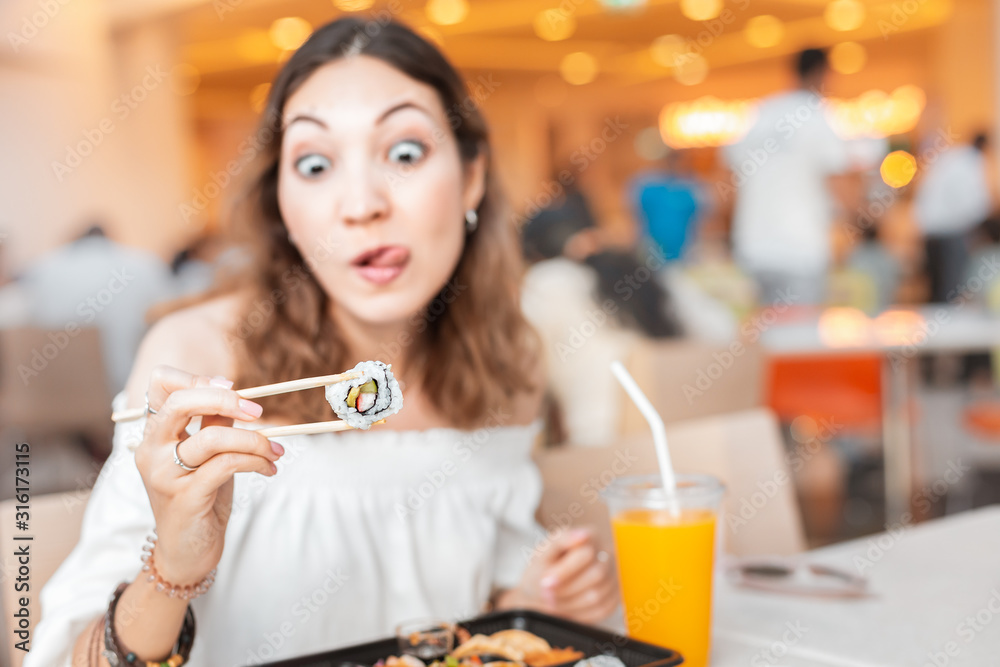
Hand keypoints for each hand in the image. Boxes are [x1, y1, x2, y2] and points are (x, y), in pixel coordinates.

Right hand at [133, 365, 282, 586]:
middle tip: (258, 411)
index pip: (161, 384)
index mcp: (154, 434)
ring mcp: (164, 476)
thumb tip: (237, 394)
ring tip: (274, 451)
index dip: (198, 378)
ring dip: (253, 440)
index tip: (232, 386)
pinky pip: (226, 465)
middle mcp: (151, 451)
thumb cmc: (200, 497)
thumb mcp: (208, 455)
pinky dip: (255, 461)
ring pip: (212, 438)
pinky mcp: (185, 499)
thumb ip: (214, 424)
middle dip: (225, 398)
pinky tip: (269, 469)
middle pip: (179, 403)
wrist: (187, 552)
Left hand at [499, 527, 618, 623]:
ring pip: (598, 595)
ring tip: (553, 600)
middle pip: (596, 575)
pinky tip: (566, 606)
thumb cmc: (542, 568)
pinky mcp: (614, 598)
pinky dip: (578, 613)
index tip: (546, 582)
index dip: (565, 570)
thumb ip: (560, 540)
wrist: (542, 592)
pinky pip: (601, 610)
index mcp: (590, 536)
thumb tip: (582, 534)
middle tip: (547, 594)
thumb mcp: (542, 552)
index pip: (587, 554)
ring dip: (569, 603)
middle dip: (566, 588)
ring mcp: (613, 577)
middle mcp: (606, 554)